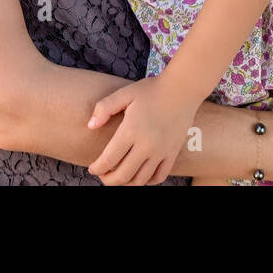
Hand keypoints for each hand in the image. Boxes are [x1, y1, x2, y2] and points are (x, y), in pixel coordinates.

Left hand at [86, 76, 201, 185]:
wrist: (182, 89)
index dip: (97, 168)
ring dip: (126, 183)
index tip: (92, 168)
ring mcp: (161, 152)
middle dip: (108, 180)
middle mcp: (146, 145)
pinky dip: (147, 181)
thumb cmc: (151, 90)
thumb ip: (104, 108)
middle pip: (123, 175)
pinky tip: (139, 175)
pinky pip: (159, 176)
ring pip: (141, 180)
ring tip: (118, 177)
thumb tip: (90, 126)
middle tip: (102, 176)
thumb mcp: (125, 94)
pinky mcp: (172, 153)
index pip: (109, 160)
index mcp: (131, 130)